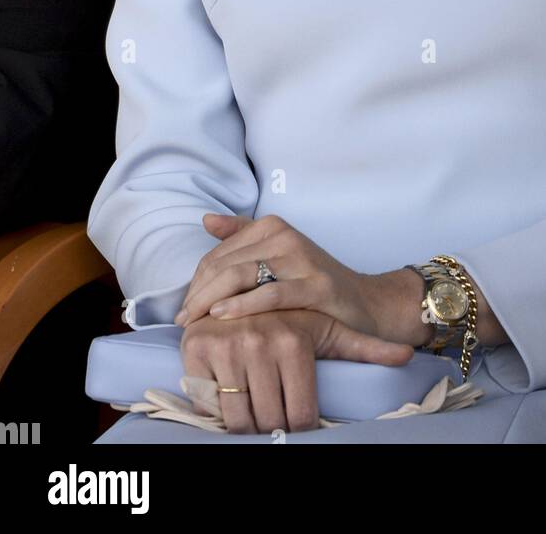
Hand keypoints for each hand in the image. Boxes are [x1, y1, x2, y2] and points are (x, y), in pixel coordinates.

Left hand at [174, 213, 402, 340]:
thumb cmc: (312, 284)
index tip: (184, 308)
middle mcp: (285, 236)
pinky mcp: (316, 285)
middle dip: (197, 294)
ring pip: (241, 276)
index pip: (217, 254)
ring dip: (210, 301)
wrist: (364, 305)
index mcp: (272, 226)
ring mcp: (302, 259)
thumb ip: (242, 237)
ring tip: (193, 324)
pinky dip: (242, 305)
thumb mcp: (277, 256)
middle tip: (182, 322)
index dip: (196, 282)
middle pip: (224, 265)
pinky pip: (271, 294)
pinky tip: (222, 317)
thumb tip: (206, 220)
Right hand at [180, 307, 413, 434]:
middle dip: (273, 431)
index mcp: (294, 342)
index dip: (302, 428)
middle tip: (276, 428)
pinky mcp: (196, 347)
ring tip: (255, 421)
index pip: (300, 414)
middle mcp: (259, 341)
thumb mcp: (333, 333)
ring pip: (237, 419)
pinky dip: (215, 411)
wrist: (249, 287)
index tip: (302, 427)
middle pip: (269, 421)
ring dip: (245, 428)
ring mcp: (225, 344)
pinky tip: (227, 405)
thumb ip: (368, 348)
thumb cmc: (299, 318)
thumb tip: (407, 355)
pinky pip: (206, 401)